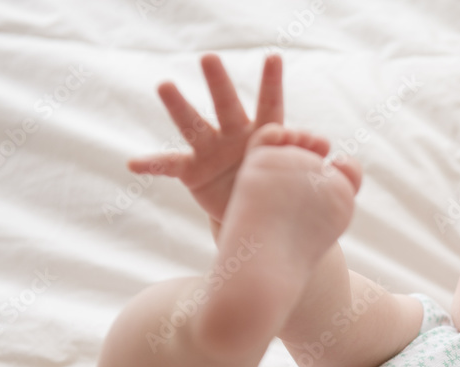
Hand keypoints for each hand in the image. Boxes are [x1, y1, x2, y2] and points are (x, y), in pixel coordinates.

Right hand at [128, 54, 312, 227]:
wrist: (257, 216)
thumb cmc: (281, 188)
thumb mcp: (299, 175)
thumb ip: (310, 157)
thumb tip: (326, 146)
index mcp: (264, 132)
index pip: (270, 104)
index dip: (271, 83)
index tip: (273, 57)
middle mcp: (234, 134)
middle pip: (226, 105)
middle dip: (219, 82)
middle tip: (210, 58)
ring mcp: (211, 150)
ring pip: (194, 125)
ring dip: (179, 107)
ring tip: (165, 85)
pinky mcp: (192, 171)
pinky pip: (169, 166)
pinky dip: (152, 165)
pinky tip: (133, 164)